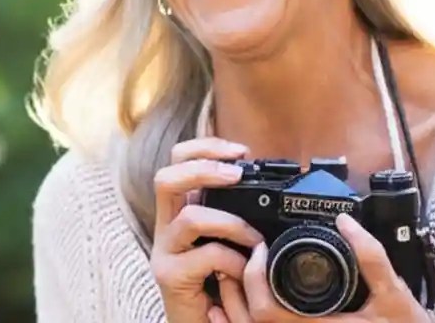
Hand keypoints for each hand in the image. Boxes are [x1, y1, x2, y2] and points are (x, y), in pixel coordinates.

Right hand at [150, 137, 263, 322]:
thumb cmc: (221, 287)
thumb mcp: (230, 242)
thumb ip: (237, 217)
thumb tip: (269, 188)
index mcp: (180, 211)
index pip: (177, 162)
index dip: (205, 147)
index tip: (240, 151)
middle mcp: (166, 227)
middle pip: (166, 178)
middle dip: (205, 167)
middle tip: (238, 174)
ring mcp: (165, 252)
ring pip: (189, 216)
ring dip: (230, 222)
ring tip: (254, 238)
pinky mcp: (170, 277)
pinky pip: (206, 256)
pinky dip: (234, 260)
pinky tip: (244, 271)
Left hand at [230, 213, 430, 322]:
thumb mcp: (395, 295)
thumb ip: (372, 258)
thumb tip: (346, 222)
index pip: (266, 312)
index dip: (253, 278)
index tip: (260, 250)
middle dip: (236, 288)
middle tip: (242, 258)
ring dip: (235, 306)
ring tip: (233, 276)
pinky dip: (243, 322)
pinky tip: (235, 307)